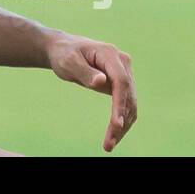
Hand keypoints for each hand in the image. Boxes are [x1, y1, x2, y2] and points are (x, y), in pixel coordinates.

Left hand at [46, 33, 136, 152]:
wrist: (64, 49)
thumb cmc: (64, 54)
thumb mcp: (68, 62)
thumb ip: (84, 71)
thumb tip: (101, 81)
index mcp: (109, 54)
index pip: (121, 81)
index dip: (120, 104)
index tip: (116, 124)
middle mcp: (122, 62)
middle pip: (128, 95)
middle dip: (120, 121)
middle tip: (108, 144)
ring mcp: (125, 72)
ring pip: (130, 103)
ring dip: (123, 125)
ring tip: (109, 144)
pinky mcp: (122, 83)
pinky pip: (126, 104)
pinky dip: (122, 120)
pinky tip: (114, 135)